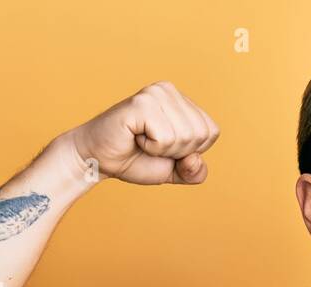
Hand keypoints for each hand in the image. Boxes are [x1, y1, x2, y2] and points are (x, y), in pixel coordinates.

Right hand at [68, 81, 219, 184]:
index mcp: (181, 101)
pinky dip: (151, 147)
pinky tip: (136, 137)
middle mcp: (169, 90)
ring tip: (142, 139)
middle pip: (200, 135)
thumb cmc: (136, 159)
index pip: (211, 132)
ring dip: (162, 150)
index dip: (191, 151)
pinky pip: (166, 138)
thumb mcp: (175, 171)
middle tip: (151, 145)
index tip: (165, 147)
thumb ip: (195, 171)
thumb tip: (196, 159)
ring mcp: (155, 93)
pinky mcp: (142, 103)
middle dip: (177, 151)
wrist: (99, 160)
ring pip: (184, 136)